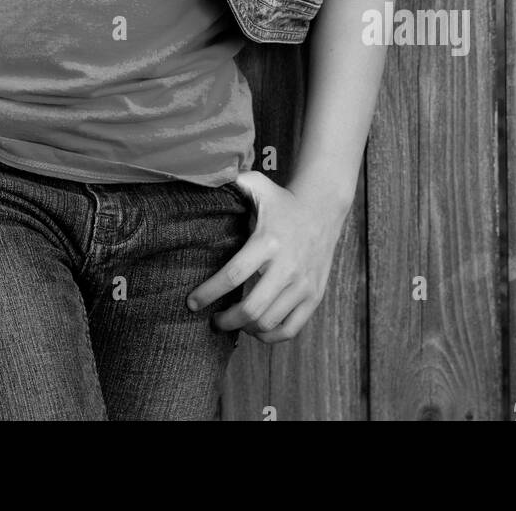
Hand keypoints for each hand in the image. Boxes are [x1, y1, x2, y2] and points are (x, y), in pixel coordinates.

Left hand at [186, 172, 348, 343]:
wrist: (323, 209)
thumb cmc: (282, 200)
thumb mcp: (258, 186)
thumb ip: (232, 182)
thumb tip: (203, 178)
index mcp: (268, 242)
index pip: (234, 275)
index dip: (209, 292)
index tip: (192, 302)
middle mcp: (287, 266)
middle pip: (251, 308)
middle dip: (226, 320)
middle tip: (212, 319)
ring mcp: (303, 285)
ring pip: (269, 323)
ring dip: (245, 329)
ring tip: (232, 322)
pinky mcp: (314, 296)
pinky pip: (290, 329)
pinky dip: (270, 336)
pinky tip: (256, 329)